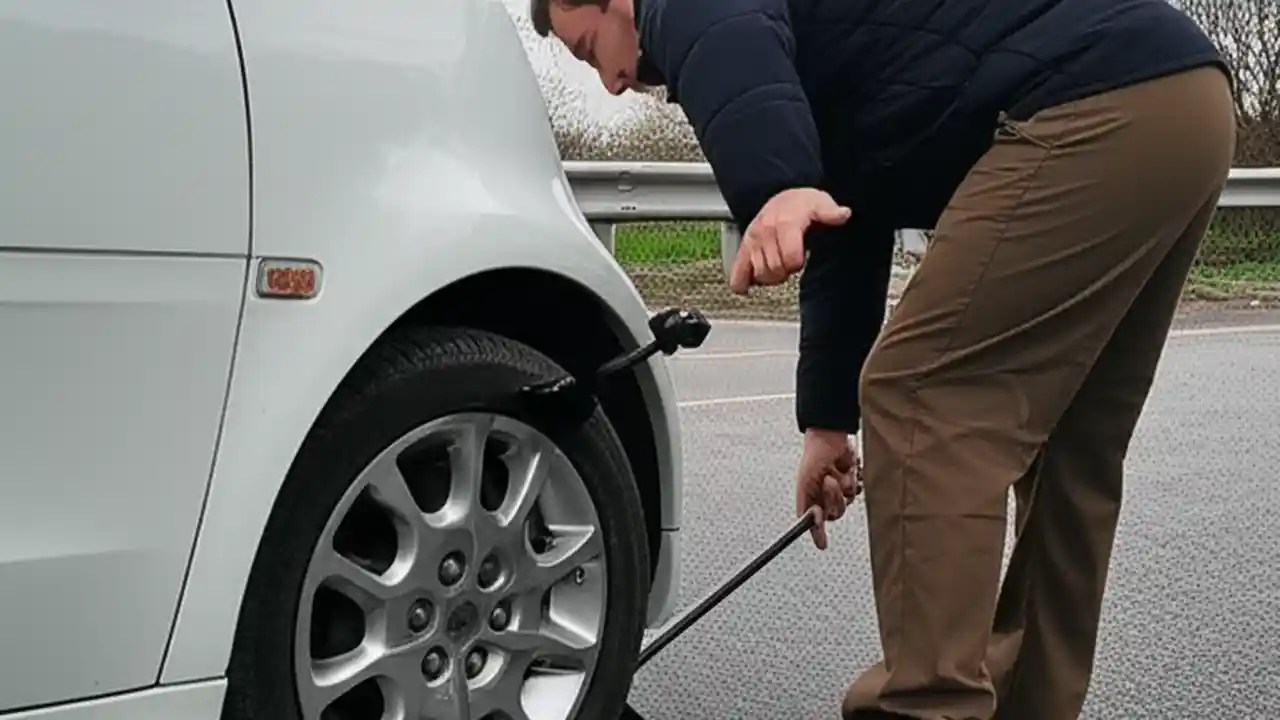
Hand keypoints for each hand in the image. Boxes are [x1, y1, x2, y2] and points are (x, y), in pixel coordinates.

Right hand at [729, 188, 851, 294]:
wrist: (782, 199)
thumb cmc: (802, 205)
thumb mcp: (820, 203)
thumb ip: (830, 212)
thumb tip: (843, 214)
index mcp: (785, 224)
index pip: (790, 259)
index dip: (798, 264)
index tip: (801, 259)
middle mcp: (764, 232)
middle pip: (774, 270)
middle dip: (786, 271)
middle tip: (791, 263)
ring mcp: (752, 241)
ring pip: (760, 274)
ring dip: (771, 276)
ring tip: (779, 265)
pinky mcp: (743, 248)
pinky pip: (737, 272)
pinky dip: (741, 282)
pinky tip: (748, 286)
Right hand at [795, 428, 860, 549]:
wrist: (830, 439)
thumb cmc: (813, 459)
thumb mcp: (805, 485)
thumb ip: (806, 507)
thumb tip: (812, 525)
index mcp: (810, 500)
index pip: (814, 524)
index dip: (819, 533)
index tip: (822, 543)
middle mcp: (825, 498)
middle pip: (834, 513)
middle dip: (833, 498)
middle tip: (828, 481)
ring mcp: (839, 492)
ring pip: (846, 503)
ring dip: (841, 488)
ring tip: (835, 473)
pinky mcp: (851, 483)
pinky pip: (856, 491)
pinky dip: (851, 481)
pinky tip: (845, 470)